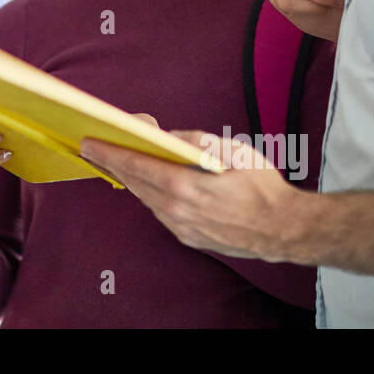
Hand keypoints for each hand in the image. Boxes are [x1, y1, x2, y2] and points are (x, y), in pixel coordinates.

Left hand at [80, 130, 305, 261]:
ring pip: (147, 199)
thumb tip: (169, 136)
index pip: (137, 166)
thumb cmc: (262, 186)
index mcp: (186, 187)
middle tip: (93, 148)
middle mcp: (178, 211)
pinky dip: (151, 195)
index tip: (90, 143)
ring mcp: (182, 228)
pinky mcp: (189, 237)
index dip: (111, 153)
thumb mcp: (233, 151)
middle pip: (136, 183)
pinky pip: (162, 212)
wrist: (283, 228)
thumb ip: (196, 141)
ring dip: (131, 180)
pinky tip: (147, 184)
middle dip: (113, 163)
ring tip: (116, 162)